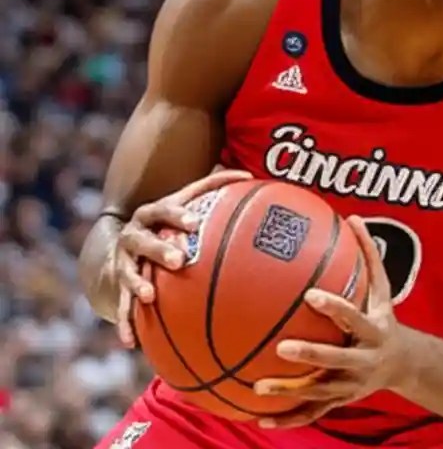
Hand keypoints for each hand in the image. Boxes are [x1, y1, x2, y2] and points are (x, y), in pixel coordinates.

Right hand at [112, 169, 253, 346]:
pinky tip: (131, 342)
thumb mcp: (185, 204)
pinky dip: (125, 323)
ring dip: (137, 284)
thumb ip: (214, 190)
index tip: (196, 223)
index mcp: (153, 215)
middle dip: (160, 249)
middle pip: (143, 240)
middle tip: (179, 259)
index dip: (179, 216)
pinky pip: (121, 306)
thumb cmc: (169, 221)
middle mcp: (135, 236)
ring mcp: (123, 262)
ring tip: (149, 296)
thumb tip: (250, 175)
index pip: (166, 210)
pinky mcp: (117, 287)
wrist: (123, 240)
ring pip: (128, 272)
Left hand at [253, 216, 404, 428]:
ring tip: (257, 389)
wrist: (404, 364)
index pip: (353, 318)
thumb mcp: (382, 291)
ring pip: (319, 392)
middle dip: (311, 355)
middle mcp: (364, 361)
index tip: (310, 295)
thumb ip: (369, 256)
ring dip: (290, 393)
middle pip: (336, 361)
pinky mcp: (339, 401)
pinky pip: (311, 412)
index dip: (335, 308)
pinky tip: (258, 419)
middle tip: (281, 347)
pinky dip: (287, 418)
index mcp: (373, 331)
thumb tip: (353, 217)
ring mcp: (351, 385)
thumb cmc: (384, 318)